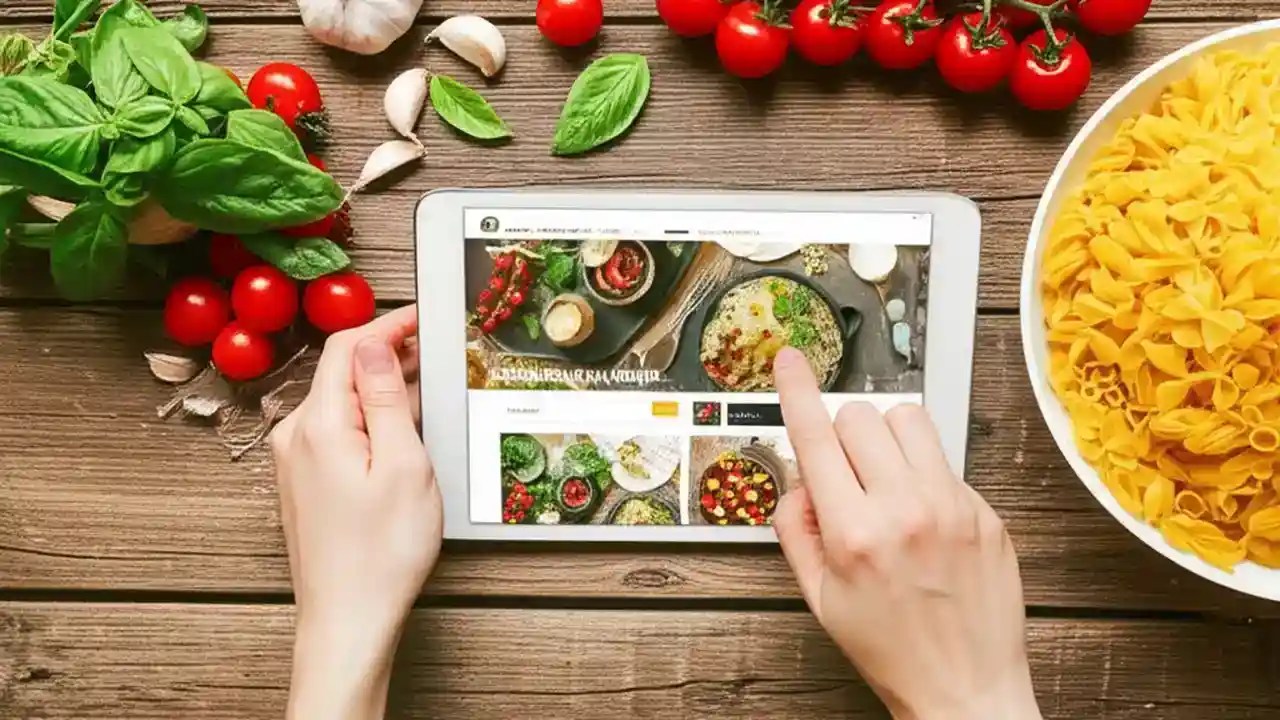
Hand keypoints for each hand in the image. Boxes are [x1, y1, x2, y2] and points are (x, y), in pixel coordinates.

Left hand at [270, 304, 441, 719]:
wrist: (347, 621)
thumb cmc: (380, 555)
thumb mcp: (403, 465)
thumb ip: (385, 398)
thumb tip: (375, 346)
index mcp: (318, 424)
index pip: (347, 347)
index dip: (387, 324)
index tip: (423, 317)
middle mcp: (296, 436)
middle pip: (341, 372)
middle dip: (388, 355)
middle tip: (438, 353)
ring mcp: (296, 461)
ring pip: (341, 402)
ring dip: (382, 389)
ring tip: (428, 392)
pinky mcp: (304, 483)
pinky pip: (337, 431)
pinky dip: (370, 419)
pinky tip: (402, 431)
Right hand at [772, 348, 1040, 719]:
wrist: (966, 689)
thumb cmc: (893, 651)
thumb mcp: (820, 599)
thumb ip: (795, 531)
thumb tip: (799, 483)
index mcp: (855, 534)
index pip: (815, 437)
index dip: (796, 390)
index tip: (789, 360)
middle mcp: (906, 510)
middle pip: (860, 417)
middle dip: (841, 435)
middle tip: (844, 474)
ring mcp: (953, 506)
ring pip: (909, 419)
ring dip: (886, 439)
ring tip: (885, 480)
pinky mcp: (985, 511)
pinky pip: (944, 458)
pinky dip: (923, 472)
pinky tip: (924, 517)